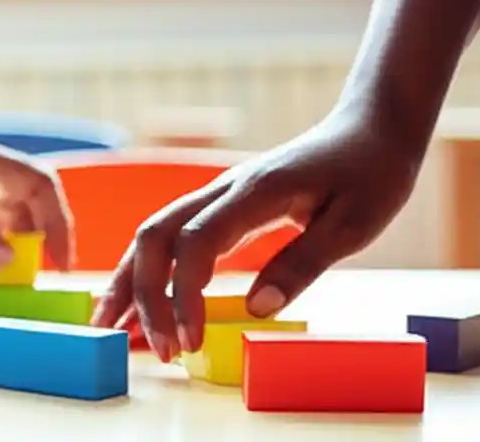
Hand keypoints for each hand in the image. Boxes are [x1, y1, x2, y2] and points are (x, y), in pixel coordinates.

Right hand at [91, 108, 424, 361]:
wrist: (369, 127)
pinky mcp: (221, 207)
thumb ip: (301, 263)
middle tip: (156, 351)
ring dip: (129, 281)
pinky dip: (148, 271)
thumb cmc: (370, 172)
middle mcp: (223, 190)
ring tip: (109, 328)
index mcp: (254, 192)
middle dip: (142, 295)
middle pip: (155, 237)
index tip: (188, 340)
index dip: (182, 295)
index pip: (195, 243)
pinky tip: (141, 303)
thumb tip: (256, 309)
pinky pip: (171, 238)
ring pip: (152, 235)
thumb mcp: (353, 225)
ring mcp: (217, 196)